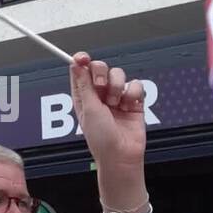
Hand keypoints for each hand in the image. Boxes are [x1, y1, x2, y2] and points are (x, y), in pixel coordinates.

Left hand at [68, 52, 146, 206]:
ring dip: (117, 87)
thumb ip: (85, 84)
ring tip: (116, 104)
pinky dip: (133, 94)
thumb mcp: (88, 109)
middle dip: (102, 74)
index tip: (83, 57)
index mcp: (83, 96)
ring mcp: (116, 97)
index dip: (82, 61)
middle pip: (100, 68)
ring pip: (119, 74)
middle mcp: (99, 95)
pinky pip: (135, 85)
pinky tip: (129, 106)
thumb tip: (77, 64)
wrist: (122, 155)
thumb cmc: (101, 139)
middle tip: (102, 87)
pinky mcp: (133, 101)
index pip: (80, 70)